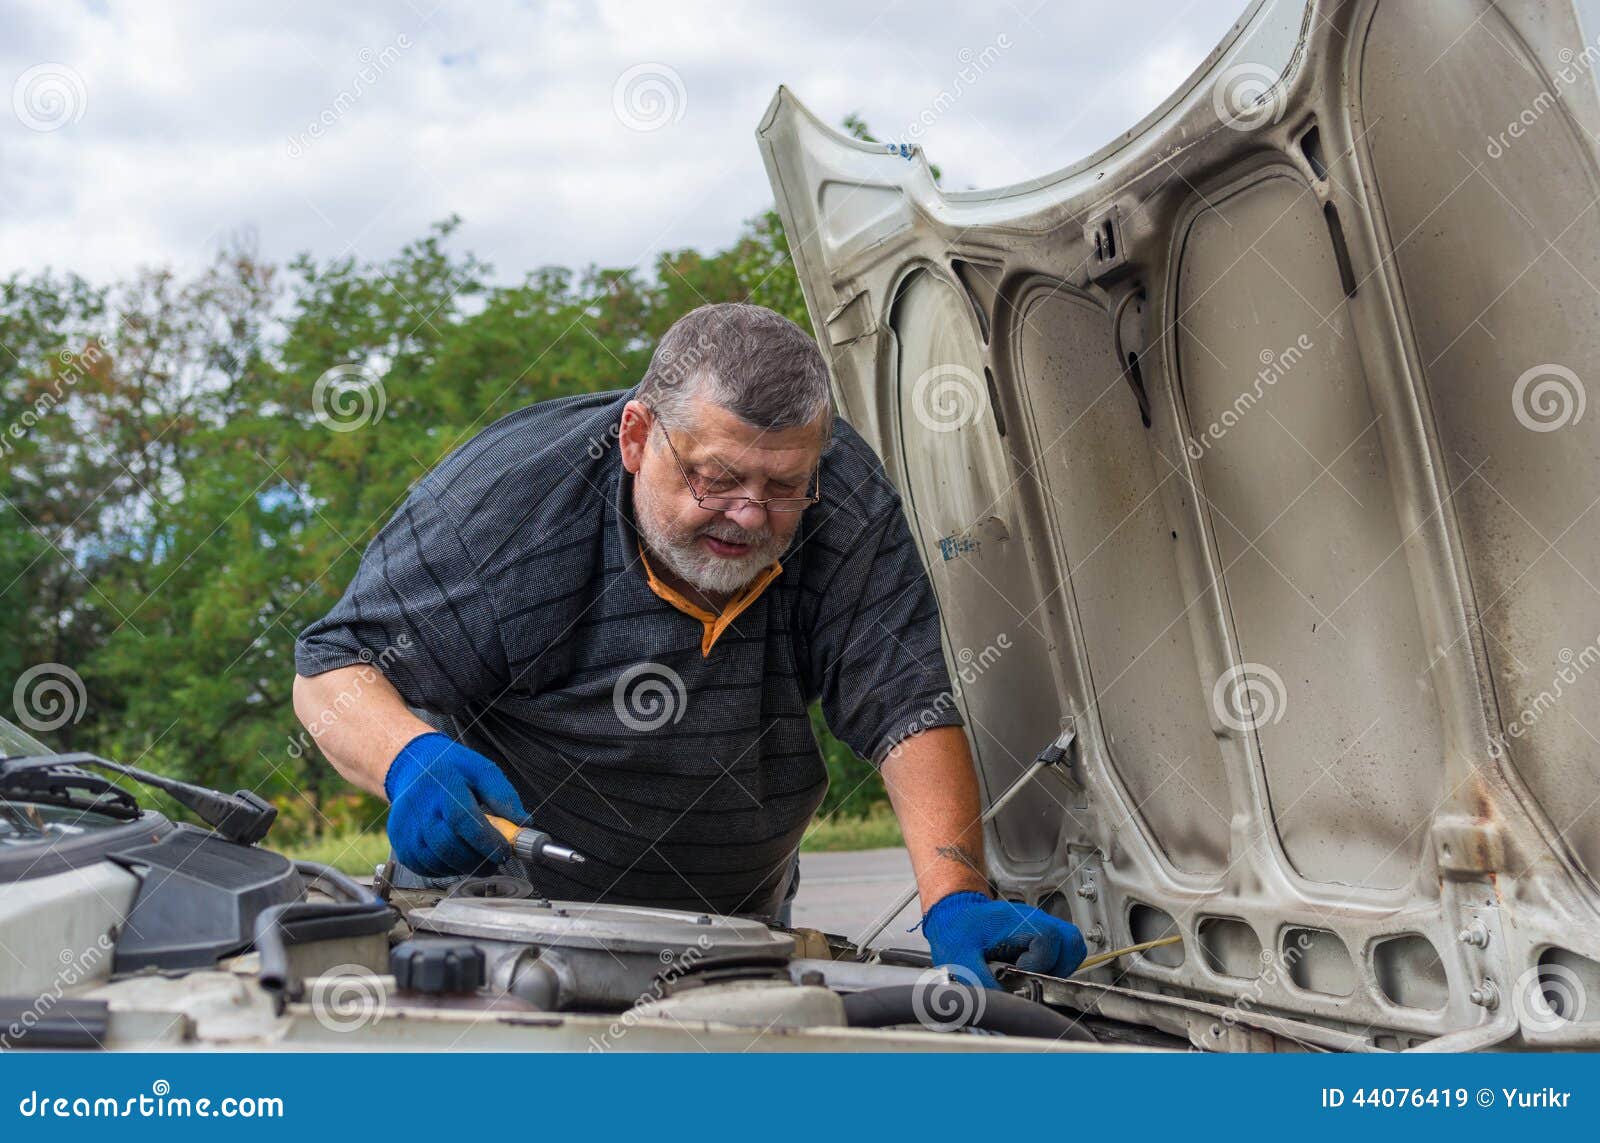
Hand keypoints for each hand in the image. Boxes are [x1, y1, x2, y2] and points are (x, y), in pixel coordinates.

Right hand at [383, 732, 527, 876]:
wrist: (413, 767)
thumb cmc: (452, 770)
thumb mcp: (482, 770)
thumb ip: (503, 795)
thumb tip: (522, 823)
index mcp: (442, 784)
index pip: (462, 819)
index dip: (486, 841)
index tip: (504, 851)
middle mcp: (418, 808)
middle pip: (448, 846)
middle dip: (478, 859)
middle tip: (496, 860)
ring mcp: (406, 829)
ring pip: (437, 862)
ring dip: (464, 866)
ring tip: (478, 857)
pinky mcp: (400, 845)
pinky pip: (425, 868)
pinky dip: (446, 869)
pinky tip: (457, 857)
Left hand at [922, 891, 1086, 988]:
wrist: (951, 915)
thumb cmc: (955, 931)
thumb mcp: (961, 958)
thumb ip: (981, 983)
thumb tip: (1003, 1006)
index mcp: (1017, 921)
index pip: (1050, 940)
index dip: (1039, 964)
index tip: (1019, 974)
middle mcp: (1034, 921)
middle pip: (1071, 943)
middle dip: (1059, 969)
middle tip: (1035, 980)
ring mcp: (1039, 927)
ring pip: (1071, 948)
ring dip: (1059, 969)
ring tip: (1033, 978)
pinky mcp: (1038, 936)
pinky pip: (1060, 952)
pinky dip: (1053, 966)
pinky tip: (1031, 974)